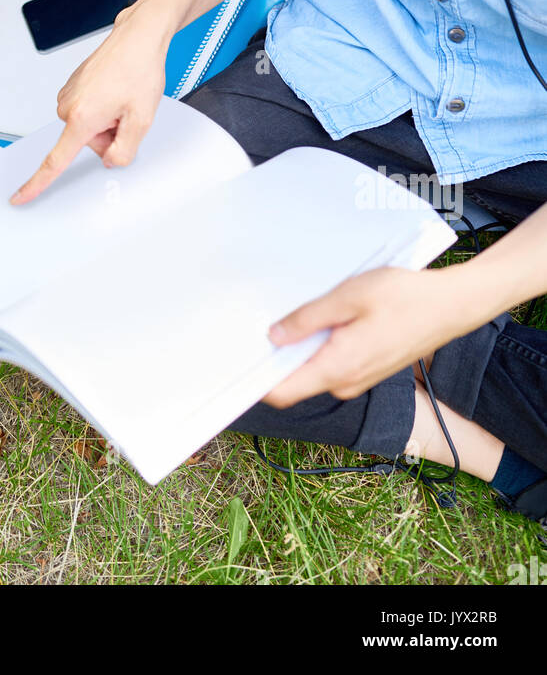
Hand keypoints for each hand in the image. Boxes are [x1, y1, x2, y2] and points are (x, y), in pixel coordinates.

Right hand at [10, 0, 172, 204]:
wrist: (137, 38)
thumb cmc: (139, 70)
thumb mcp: (142, 120)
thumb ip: (124, 152)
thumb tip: (110, 161)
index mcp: (81, 118)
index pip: (55, 161)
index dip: (36, 184)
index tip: (20, 197)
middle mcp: (68, 106)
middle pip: (86, 143)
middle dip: (109, 134)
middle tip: (126, 111)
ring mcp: (69, 94)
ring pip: (88, 127)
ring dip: (108, 119)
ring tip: (122, 96)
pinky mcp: (72, 87)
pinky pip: (88, 111)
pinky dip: (104, 107)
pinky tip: (116, 90)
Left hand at [261, 265, 469, 407]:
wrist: (451, 306)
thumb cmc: (405, 297)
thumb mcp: (349, 297)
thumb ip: (308, 319)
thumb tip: (274, 336)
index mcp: (339, 367)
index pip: (284, 392)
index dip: (257, 381)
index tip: (237, 363)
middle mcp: (346, 382)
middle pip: (295, 379)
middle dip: (277, 355)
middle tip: (264, 320)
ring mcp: (358, 379)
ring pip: (314, 369)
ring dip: (302, 346)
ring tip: (301, 311)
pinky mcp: (367, 370)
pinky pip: (332, 363)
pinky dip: (322, 345)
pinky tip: (326, 317)